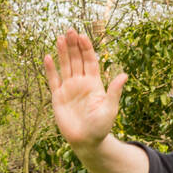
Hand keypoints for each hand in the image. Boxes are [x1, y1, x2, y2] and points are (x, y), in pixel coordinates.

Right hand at [43, 29, 126, 148]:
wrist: (86, 141)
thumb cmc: (101, 127)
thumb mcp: (110, 109)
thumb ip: (114, 91)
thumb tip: (124, 75)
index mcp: (94, 84)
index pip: (90, 61)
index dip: (86, 48)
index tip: (83, 36)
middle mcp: (81, 83)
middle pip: (77, 60)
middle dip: (73, 45)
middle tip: (70, 30)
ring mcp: (69, 89)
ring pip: (65, 66)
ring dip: (62, 52)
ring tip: (60, 37)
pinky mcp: (57, 97)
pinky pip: (53, 80)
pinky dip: (50, 69)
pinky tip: (48, 57)